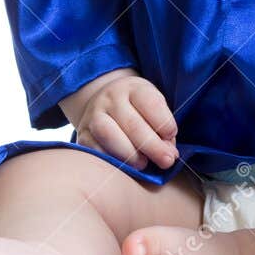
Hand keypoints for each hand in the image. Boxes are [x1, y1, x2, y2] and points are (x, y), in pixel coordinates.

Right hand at [64, 70, 179, 170]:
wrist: (105, 102)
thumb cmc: (138, 109)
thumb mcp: (153, 107)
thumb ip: (163, 128)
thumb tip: (169, 154)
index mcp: (134, 87)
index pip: (151, 103)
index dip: (165, 123)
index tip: (172, 137)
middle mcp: (111, 98)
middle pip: (132, 123)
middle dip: (153, 146)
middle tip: (167, 161)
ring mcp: (94, 114)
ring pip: (109, 134)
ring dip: (130, 154)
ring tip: (144, 165)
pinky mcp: (82, 134)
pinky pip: (94, 149)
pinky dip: (111, 160)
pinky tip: (125, 167)